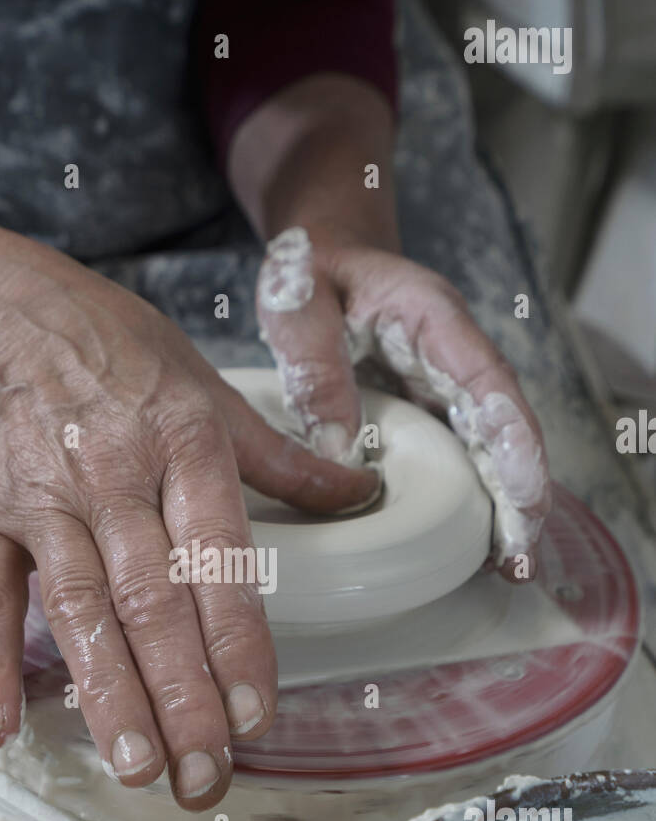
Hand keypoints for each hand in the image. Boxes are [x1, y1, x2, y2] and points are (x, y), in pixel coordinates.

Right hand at [0, 226, 377, 807]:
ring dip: (106, 691)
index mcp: (185, 449)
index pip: (219, 561)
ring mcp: (47, 500)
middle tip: (202, 776)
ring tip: (135, 766)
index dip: (236, 644)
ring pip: (78, 607)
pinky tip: (1, 726)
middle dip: (180, 696)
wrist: (7, 316)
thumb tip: (364, 498)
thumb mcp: (213, 393)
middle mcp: (116, 479)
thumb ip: (283, 461)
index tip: (253, 718)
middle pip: (151, 601)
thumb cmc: (124, 356)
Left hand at [257, 228, 550, 575]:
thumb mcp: (298, 303)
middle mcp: (455, 354)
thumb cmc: (311, 271)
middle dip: (520, 492)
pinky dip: (474, 498)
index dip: (512, 439)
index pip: (487, 381)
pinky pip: (462, 456)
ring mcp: (447, 384)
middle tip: (520, 556)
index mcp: (433, 318)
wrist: (322, 255)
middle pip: (504, 425)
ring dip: (504, 505)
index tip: (523, 492)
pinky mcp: (432, 410)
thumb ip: (317, 367)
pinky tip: (478, 545)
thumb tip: (342, 452)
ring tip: (510, 566)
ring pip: (490, 448)